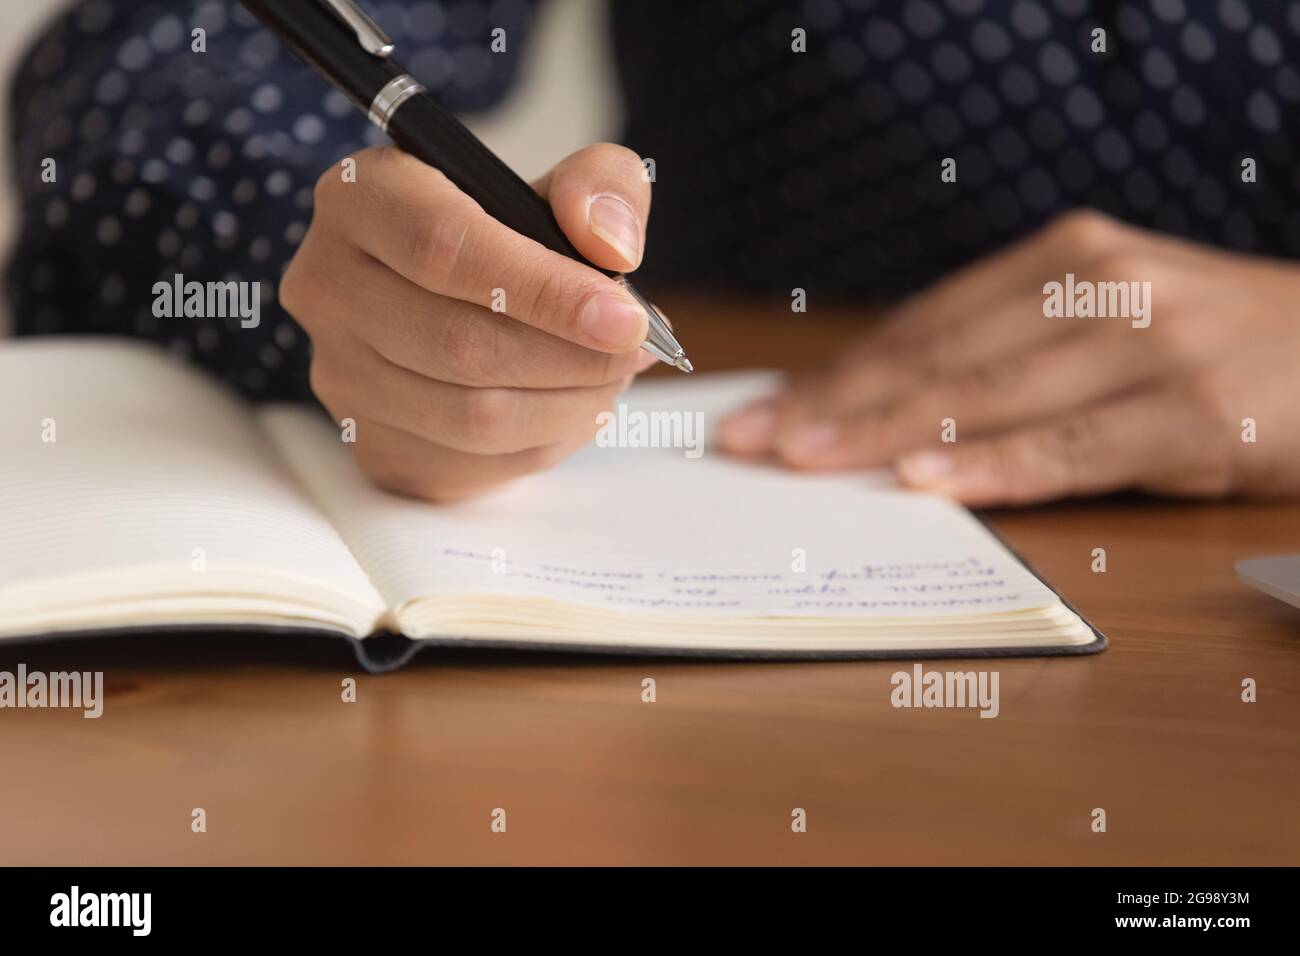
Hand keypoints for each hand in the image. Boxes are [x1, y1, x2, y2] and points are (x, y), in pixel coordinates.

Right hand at [280, 143, 653, 500]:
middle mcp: (328, 287)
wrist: (448, 291)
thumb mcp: (560, 182)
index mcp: (362, 198)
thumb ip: (600, 189)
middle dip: (573, 358)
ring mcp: (341, 376)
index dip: (547, 292)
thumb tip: (612, 248)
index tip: (627, 319)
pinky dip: (547, 442)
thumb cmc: (507, 233)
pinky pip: (475, 466)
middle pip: (461, 346)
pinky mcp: (373, 445)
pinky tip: (575, 406)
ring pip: (471, 418)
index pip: (447, 250)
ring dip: (569, 405)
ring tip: (613, 374)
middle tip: (635, 349)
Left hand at [718, 210, 1299, 505]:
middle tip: (752, 443)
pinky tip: (930, 482)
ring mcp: (1147, 345)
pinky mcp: (1195, 412)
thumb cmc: (1206, 340)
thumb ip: (1007, 346)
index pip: (922, 326)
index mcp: (1063, 259)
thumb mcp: (1104, 316)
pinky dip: (998, 466)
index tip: (764, 412)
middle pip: (937, 356)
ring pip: (989, 395)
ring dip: (885, 432)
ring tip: (805, 461)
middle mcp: (1095, 287)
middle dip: (833, 404)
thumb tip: (883, 403)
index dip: (835, 373)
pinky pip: (1077, 446)